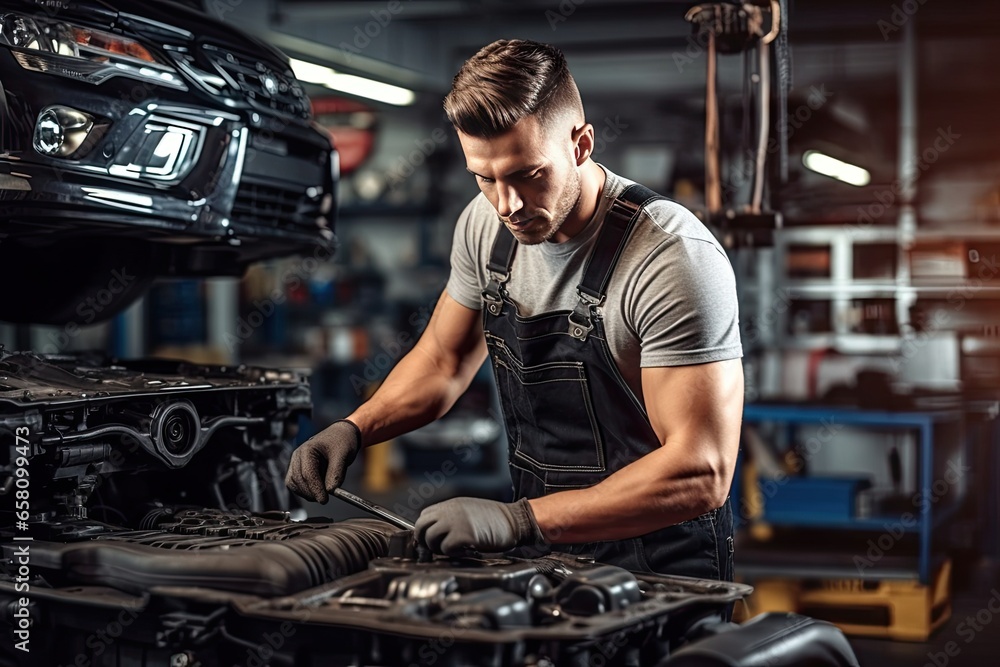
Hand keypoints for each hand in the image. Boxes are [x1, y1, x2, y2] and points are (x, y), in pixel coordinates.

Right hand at [284, 420, 360, 502]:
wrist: (340, 436)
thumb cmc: (341, 442)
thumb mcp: (343, 455)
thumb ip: (336, 472)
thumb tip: (330, 490)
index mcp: (307, 449)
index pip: (307, 474)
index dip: (315, 489)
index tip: (324, 500)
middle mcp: (297, 456)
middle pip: (298, 480)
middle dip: (311, 493)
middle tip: (325, 499)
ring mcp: (295, 463)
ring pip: (294, 484)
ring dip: (307, 493)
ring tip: (323, 492)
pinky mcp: (297, 470)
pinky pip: (295, 485)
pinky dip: (304, 491)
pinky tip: (317, 490)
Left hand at [414, 497, 544, 555]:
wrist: (514, 520)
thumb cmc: (496, 519)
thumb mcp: (469, 510)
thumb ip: (452, 517)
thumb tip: (436, 531)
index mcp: (451, 505)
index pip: (424, 516)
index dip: (424, 530)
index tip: (428, 539)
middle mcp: (450, 511)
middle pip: (421, 527)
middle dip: (424, 540)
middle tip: (436, 548)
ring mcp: (455, 522)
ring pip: (430, 538)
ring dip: (438, 548)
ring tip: (453, 549)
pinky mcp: (463, 535)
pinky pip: (445, 548)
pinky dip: (452, 553)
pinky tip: (464, 551)